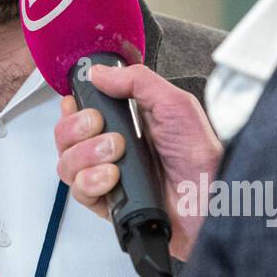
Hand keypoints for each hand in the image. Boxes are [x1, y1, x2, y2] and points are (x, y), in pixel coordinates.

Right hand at [54, 63, 222, 260]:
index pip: (81, 110)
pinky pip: (78, 191)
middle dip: (77, 127)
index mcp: (127, 123)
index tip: (77, 100)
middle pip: (65, 135)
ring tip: (115, 153)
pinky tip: (112, 177)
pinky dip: (91, 181)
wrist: (211, 204)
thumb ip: (138, 81)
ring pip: (66, 162)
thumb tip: (99, 72)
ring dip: (85, 153)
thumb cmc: (202, 159)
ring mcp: (106, 176)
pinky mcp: (107, 204)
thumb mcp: (175, 105)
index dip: (73, 105)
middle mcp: (112, 149)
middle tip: (100, 126)